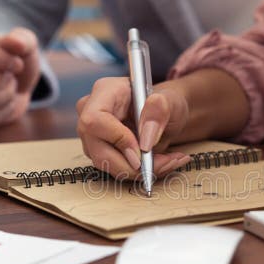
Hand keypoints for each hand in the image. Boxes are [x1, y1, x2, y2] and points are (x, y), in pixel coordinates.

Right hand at [0, 27, 39, 130]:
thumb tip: (15, 42)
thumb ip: (23, 39)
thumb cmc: (17, 60)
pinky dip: (4, 114)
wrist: (18, 84)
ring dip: (5, 98)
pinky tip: (4, 103)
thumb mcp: (26, 44)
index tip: (17, 64)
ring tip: (9, 89)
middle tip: (11, 79)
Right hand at [76, 77, 191, 178]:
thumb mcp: (172, 101)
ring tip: (169, 161)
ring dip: (140, 171)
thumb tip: (147, 137)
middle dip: (132, 165)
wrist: (167, 115)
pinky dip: (140, 172)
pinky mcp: (101, 151)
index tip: (143, 151)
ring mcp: (93, 134)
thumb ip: (161, 111)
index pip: (94, 120)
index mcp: (105, 91)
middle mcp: (92, 112)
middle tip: (164, 163)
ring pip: (106, 164)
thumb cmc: (166, 103)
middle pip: (97, 149)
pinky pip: (116, 169)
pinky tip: (161, 163)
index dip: (117, 140)